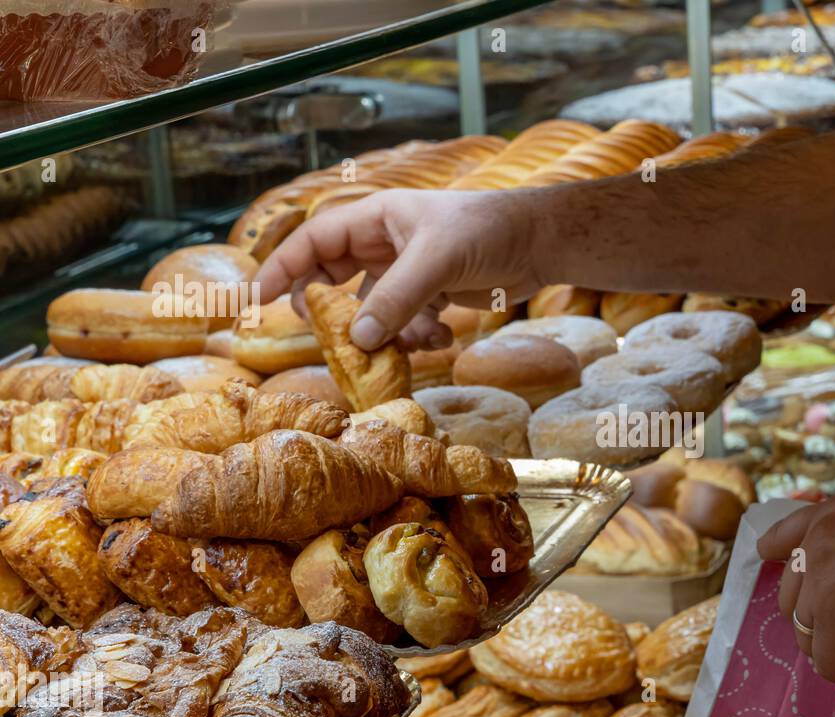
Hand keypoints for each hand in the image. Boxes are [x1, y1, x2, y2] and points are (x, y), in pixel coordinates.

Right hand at [255, 188, 545, 350]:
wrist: (539, 244)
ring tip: (416, 338)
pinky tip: (441, 337)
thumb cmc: (487, 232)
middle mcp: (384, 244)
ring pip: (372, 312)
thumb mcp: (436, 262)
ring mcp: (406, 272)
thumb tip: (355, 341)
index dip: (283, 268)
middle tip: (339, 340)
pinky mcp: (430, 296)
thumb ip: (394, 301)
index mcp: (375, 219)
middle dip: (337, 315)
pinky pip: (404, 324)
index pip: (313, 241)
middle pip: (335, 281)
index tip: (257, 299)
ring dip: (387, 334)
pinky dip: (416, 337)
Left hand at [755, 489, 834, 687]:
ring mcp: (821, 581)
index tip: (792, 582)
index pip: (780, 539)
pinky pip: (832, 667)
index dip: (784, 566)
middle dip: (830, 625)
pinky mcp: (834, 620)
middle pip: (794, 603)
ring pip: (810, 639)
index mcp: (834, 514)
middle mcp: (817, 543)